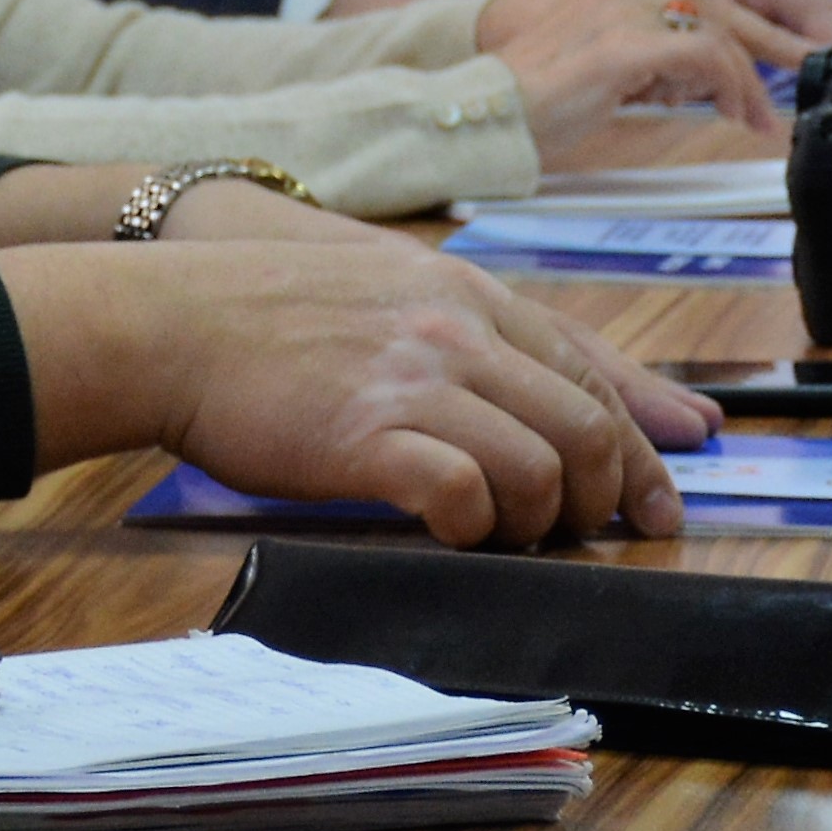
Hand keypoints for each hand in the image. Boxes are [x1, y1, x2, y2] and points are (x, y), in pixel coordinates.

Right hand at [0, 239, 682, 544]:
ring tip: (506, 538)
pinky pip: (465, 497)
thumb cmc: (265, 316)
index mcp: (467, 294)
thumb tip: (528, 397)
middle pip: (586, 428)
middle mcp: (457, 330)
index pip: (591, 373)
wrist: (171, 323)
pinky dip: (474, 528)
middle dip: (603, 498)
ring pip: (541, 468)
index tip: (660, 501)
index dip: (640, 446)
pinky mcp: (371, 435)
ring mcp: (417, 380)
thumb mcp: (384, 292)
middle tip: (580, 536)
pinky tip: (450, 533)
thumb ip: (462, 332)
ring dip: (538, 521)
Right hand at [473, 0, 787, 158]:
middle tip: (783, 81)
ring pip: (712, 32)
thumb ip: (638, 48)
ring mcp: (618, 10)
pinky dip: (726, 86)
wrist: (491, 111)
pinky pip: (703, 57)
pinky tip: (727, 110)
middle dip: (758, 41)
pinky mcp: (625, 46)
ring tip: (747, 114)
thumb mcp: (593, 56)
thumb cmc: (535, 96)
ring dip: (741, 79)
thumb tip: (688, 77)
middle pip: (708, 3)